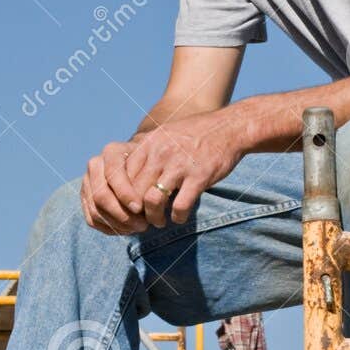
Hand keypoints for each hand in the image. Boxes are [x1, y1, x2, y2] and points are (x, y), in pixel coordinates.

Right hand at [80, 141, 150, 235]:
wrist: (140, 164)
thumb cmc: (151, 166)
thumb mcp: (153, 165)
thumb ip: (147, 180)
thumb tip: (144, 206)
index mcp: (111, 152)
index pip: (113, 174)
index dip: (125, 193)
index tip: (140, 208)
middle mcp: (95, 165)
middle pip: (101, 196)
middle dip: (122, 214)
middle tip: (143, 225)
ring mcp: (87, 182)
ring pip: (95, 210)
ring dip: (118, 225)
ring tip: (138, 228)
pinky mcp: (85, 198)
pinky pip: (92, 220)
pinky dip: (110, 229)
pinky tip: (127, 229)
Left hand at [124, 107, 248, 225]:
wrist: (229, 127)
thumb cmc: (195, 134)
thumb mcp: (164, 135)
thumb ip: (146, 153)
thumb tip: (128, 176)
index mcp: (148, 144)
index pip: (121, 176)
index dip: (121, 197)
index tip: (128, 207)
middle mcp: (160, 154)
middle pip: (134, 191)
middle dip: (135, 212)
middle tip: (141, 221)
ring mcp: (179, 166)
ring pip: (152, 201)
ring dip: (154, 218)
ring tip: (158, 222)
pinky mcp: (199, 177)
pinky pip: (180, 206)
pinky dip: (177, 217)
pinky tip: (179, 217)